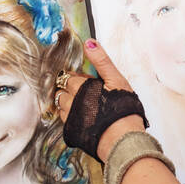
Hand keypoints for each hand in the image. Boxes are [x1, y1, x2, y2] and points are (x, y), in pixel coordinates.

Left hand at [56, 41, 146, 162]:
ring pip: (61, 107)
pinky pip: (65, 122)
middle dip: (68, 90)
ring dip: (67, 104)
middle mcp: (71, 103)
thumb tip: (90, 43)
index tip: (83, 80)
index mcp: (80, 87)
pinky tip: (83, 119)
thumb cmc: (123, 110)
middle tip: (82, 92)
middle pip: (62, 91)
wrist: (123, 140)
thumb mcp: (116, 81)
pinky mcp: (72, 133)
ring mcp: (70, 119)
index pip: (69, 77)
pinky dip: (71, 118)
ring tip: (82, 106)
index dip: (76, 78)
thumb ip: (102, 61)